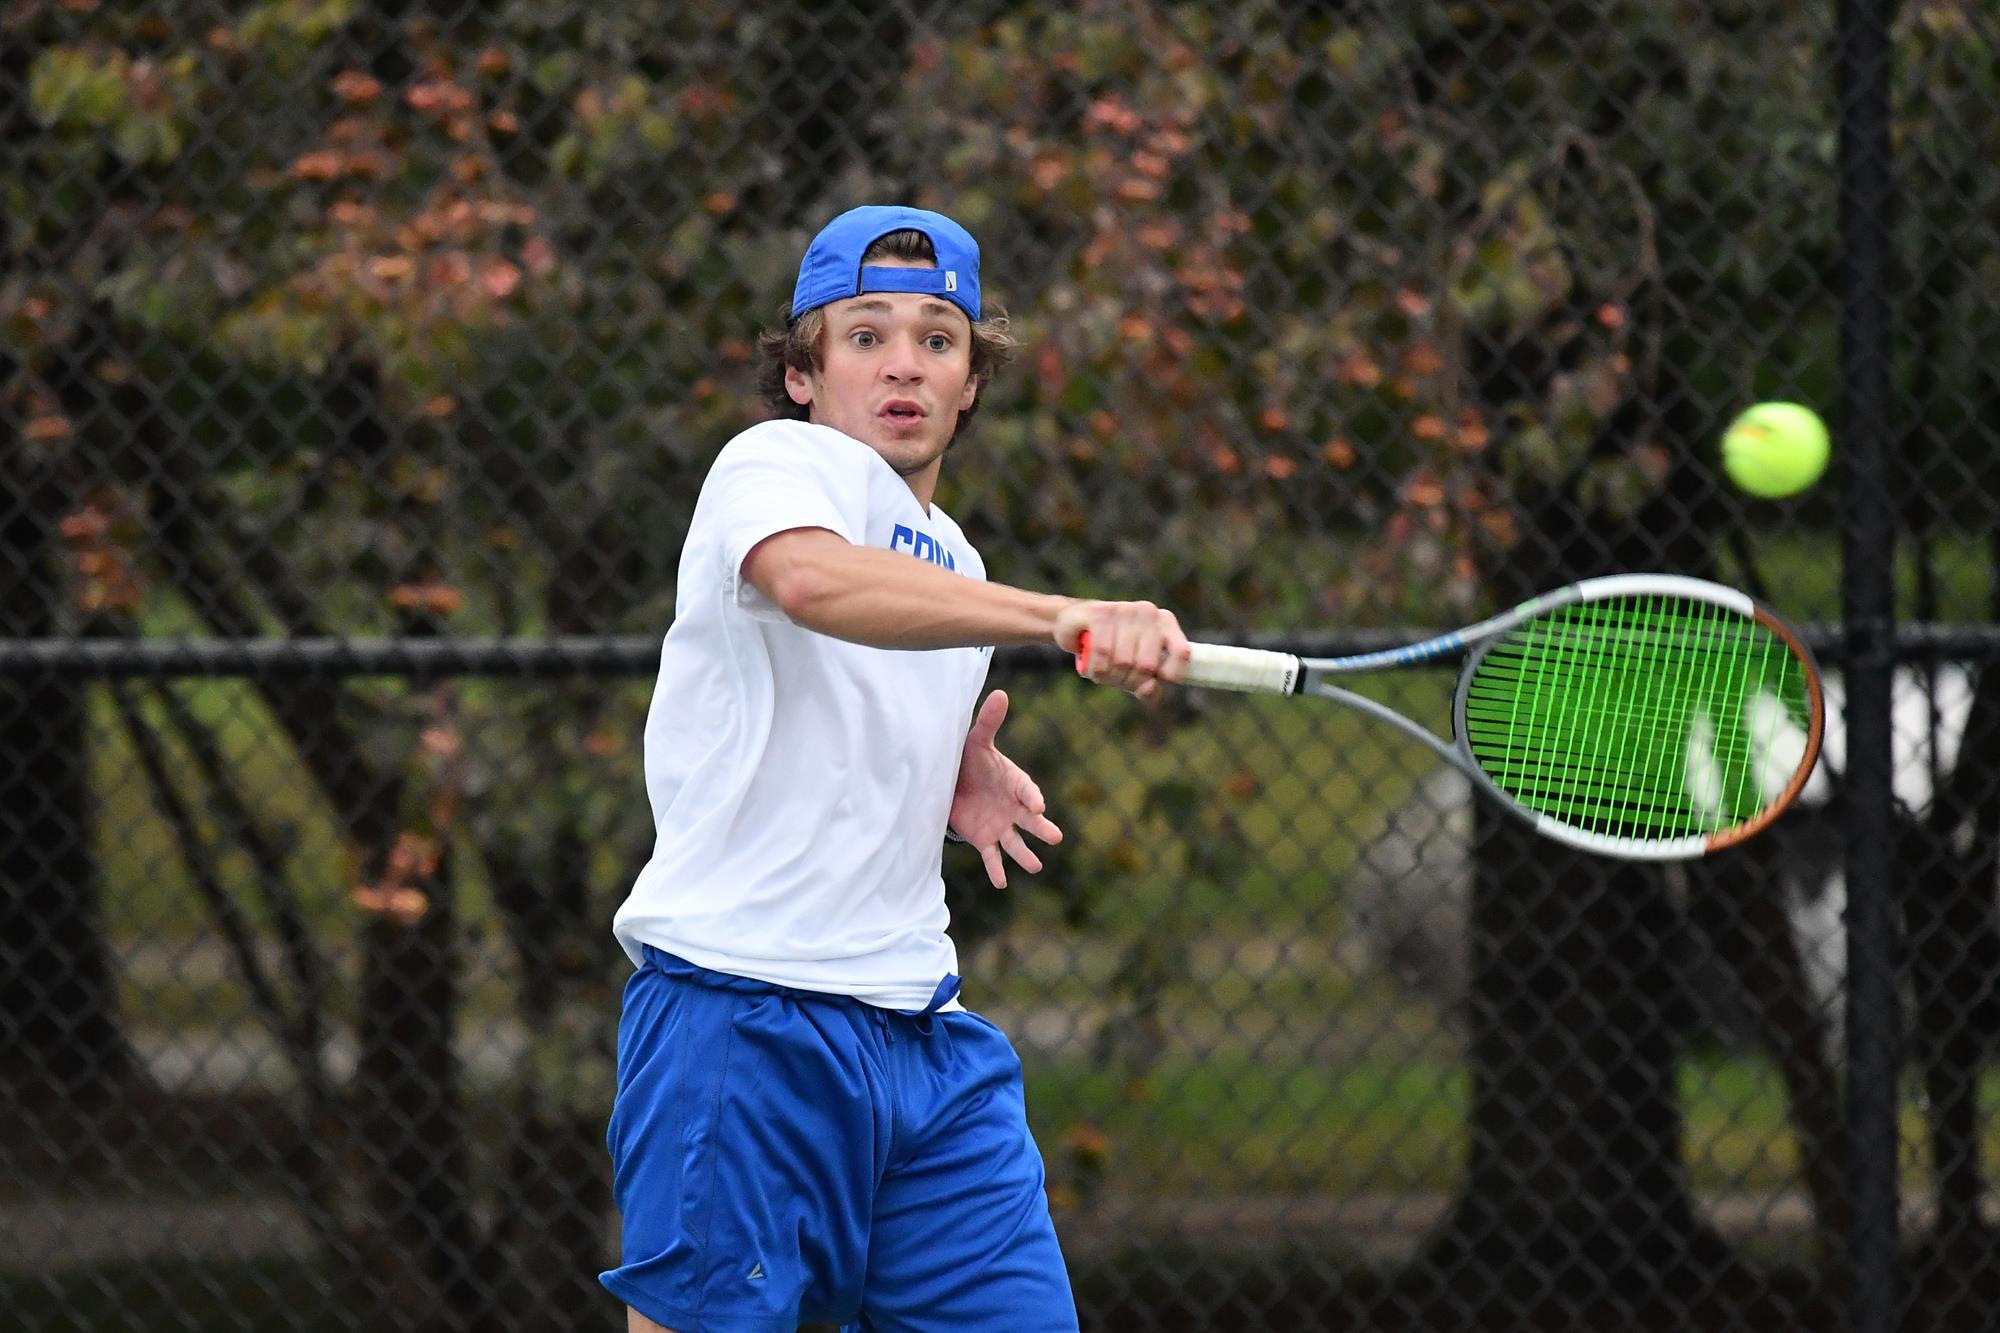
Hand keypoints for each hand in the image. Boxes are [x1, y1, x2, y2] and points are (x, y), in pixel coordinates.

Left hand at [948, 690, 1062, 888]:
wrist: (952, 782)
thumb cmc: (970, 760)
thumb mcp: (976, 742)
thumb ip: (989, 722)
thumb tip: (1001, 693)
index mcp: (1015, 782)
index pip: (1027, 790)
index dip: (1031, 797)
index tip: (1037, 805)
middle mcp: (1013, 807)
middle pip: (1030, 820)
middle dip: (1041, 828)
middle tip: (1054, 837)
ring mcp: (1001, 825)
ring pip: (1016, 843)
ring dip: (1025, 855)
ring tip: (1036, 867)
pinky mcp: (984, 839)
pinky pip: (992, 857)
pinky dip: (996, 869)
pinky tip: (1000, 883)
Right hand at [1053, 599, 1190, 700]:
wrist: (1072, 622)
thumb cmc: (1109, 646)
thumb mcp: (1133, 666)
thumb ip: (1147, 682)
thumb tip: (1150, 692)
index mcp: (1164, 622)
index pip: (1181, 653)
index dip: (1166, 677)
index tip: (1150, 683)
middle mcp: (1148, 612)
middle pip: (1147, 665)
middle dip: (1127, 681)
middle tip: (1115, 679)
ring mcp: (1124, 610)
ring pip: (1122, 661)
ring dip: (1107, 677)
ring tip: (1100, 672)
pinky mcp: (1100, 614)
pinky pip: (1102, 653)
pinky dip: (1094, 668)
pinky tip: (1089, 666)